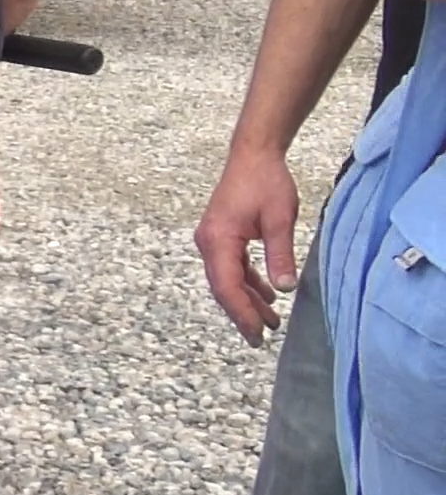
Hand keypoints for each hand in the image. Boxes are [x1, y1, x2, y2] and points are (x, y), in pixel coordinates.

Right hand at [195, 147, 303, 343]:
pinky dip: (247, 283)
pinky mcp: (220, 237)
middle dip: (242, 314)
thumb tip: (285, 289)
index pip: (227, 286)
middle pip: (223, 288)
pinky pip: (231, 268)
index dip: (241, 313)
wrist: (252, 155)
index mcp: (218, 240)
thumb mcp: (280, 219)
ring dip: (246, 300)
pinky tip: (265, 294)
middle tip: (262, 339)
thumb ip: (280, 255)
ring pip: (227, 280)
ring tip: (270, 321)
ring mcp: (212, 241)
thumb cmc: (266, 182)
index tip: (258, 334)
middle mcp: (208, 243)